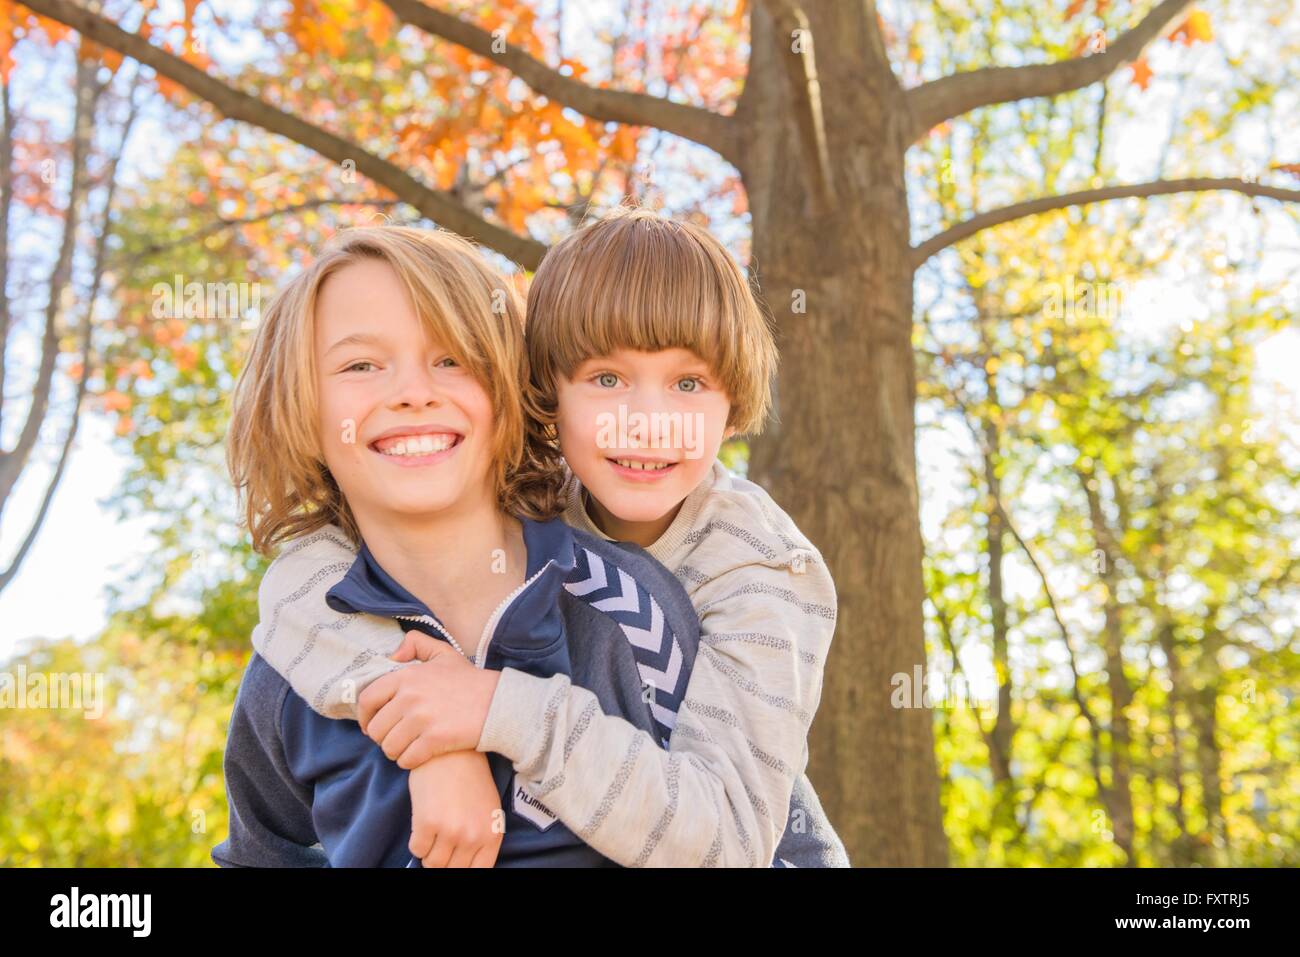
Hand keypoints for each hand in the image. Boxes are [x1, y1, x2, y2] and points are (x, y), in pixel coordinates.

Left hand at [358, 633, 500, 765]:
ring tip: (407, 748)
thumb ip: (416, 643)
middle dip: (383, 738)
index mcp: (406, 676)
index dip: (365, 716)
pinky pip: (406, 759)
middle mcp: (409, 697)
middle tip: (395, 739)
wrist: (498, 703)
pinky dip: (409, 761)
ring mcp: (421, 719)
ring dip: (395, 751)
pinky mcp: (434, 739)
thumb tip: (393, 654)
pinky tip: (419, 756)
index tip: (371, 725)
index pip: (367, 699)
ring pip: (389, 747)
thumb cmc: (470, 681)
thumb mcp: (444, 653)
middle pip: (377, 729)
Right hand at [408, 750, 504, 867]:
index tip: (453, 862)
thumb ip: (481, 838)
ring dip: (429, 851)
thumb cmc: (469, 779)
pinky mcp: (428, 823)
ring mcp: (451, 831)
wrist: (451, 750)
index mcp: (492, 834)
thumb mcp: (487, 809)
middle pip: (452, 870)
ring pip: (432, 863)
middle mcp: (473, 836)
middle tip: (439, 844)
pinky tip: (423, 822)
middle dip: (444, 860)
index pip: (479, 872)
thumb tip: (466, 864)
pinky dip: (417, 841)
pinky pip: (417, 849)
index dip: (462, 869)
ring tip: (432, 832)